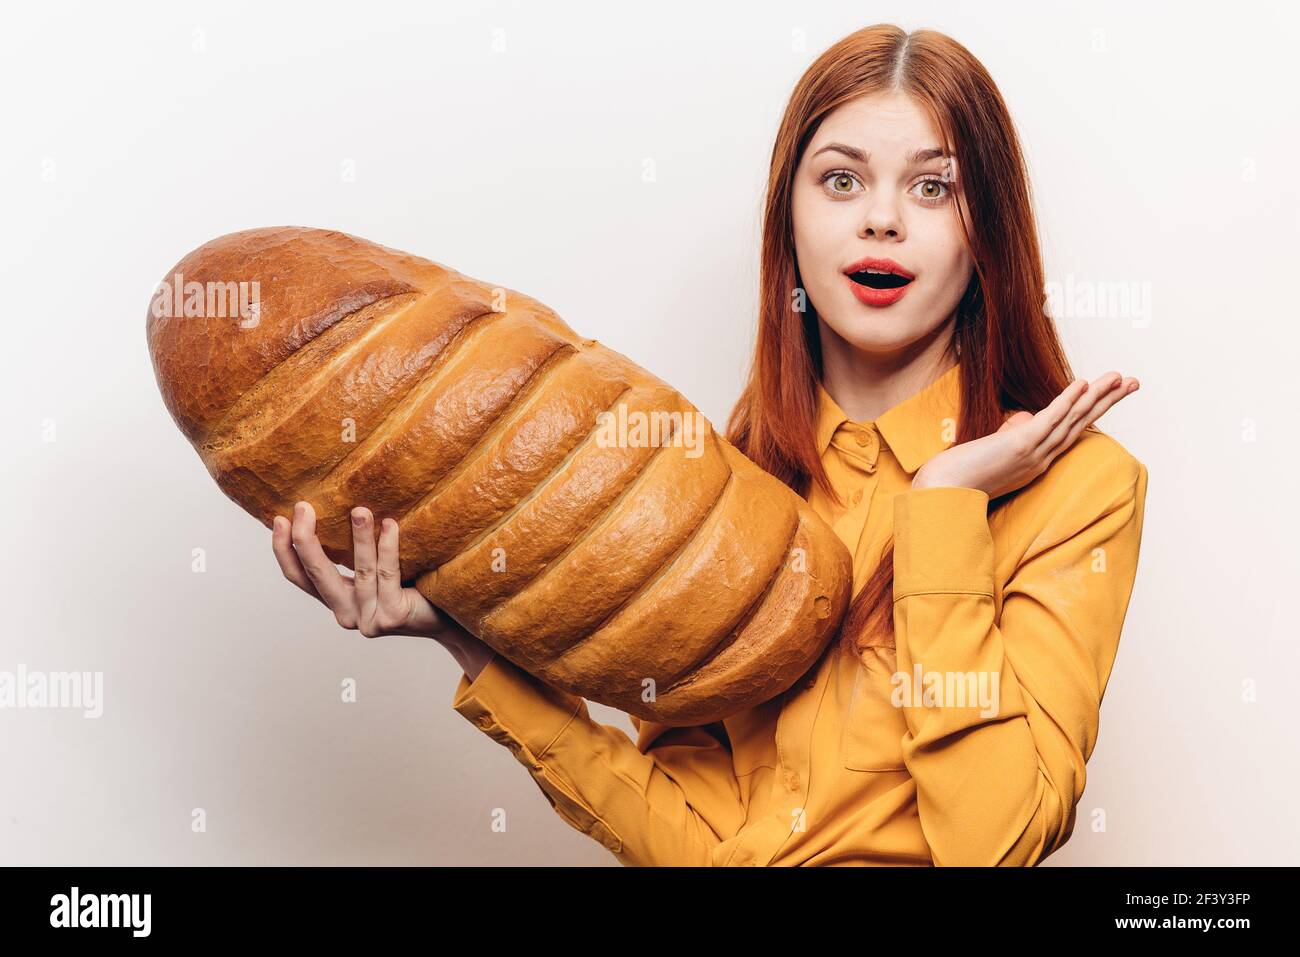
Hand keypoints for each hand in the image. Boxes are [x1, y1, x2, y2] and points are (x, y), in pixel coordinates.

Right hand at [271, 500, 458, 639]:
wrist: (447, 619)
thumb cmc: (412, 589)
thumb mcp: (376, 573)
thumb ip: (355, 556)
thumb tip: (341, 506)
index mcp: (338, 602)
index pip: (300, 578)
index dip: (285, 550)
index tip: (279, 519)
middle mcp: (348, 614)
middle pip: (318, 575)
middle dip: (306, 539)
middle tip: (304, 506)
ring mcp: (369, 618)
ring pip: (359, 570)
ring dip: (359, 537)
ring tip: (359, 510)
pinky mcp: (392, 616)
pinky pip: (388, 573)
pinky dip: (388, 546)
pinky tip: (390, 525)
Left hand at [912, 371, 1138, 499]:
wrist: (943, 493)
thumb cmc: (962, 473)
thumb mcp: (994, 449)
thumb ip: (1013, 433)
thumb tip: (1025, 417)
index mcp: (1037, 460)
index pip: (1072, 431)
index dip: (1093, 410)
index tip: (1112, 392)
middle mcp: (1042, 459)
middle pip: (1081, 424)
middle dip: (1109, 401)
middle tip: (1135, 382)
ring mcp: (1033, 454)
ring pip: (1072, 421)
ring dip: (1097, 397)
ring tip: (1120, 378)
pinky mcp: (1020, 447)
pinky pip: (1049, 421)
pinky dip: (1067, 402)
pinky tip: (1083, 385)